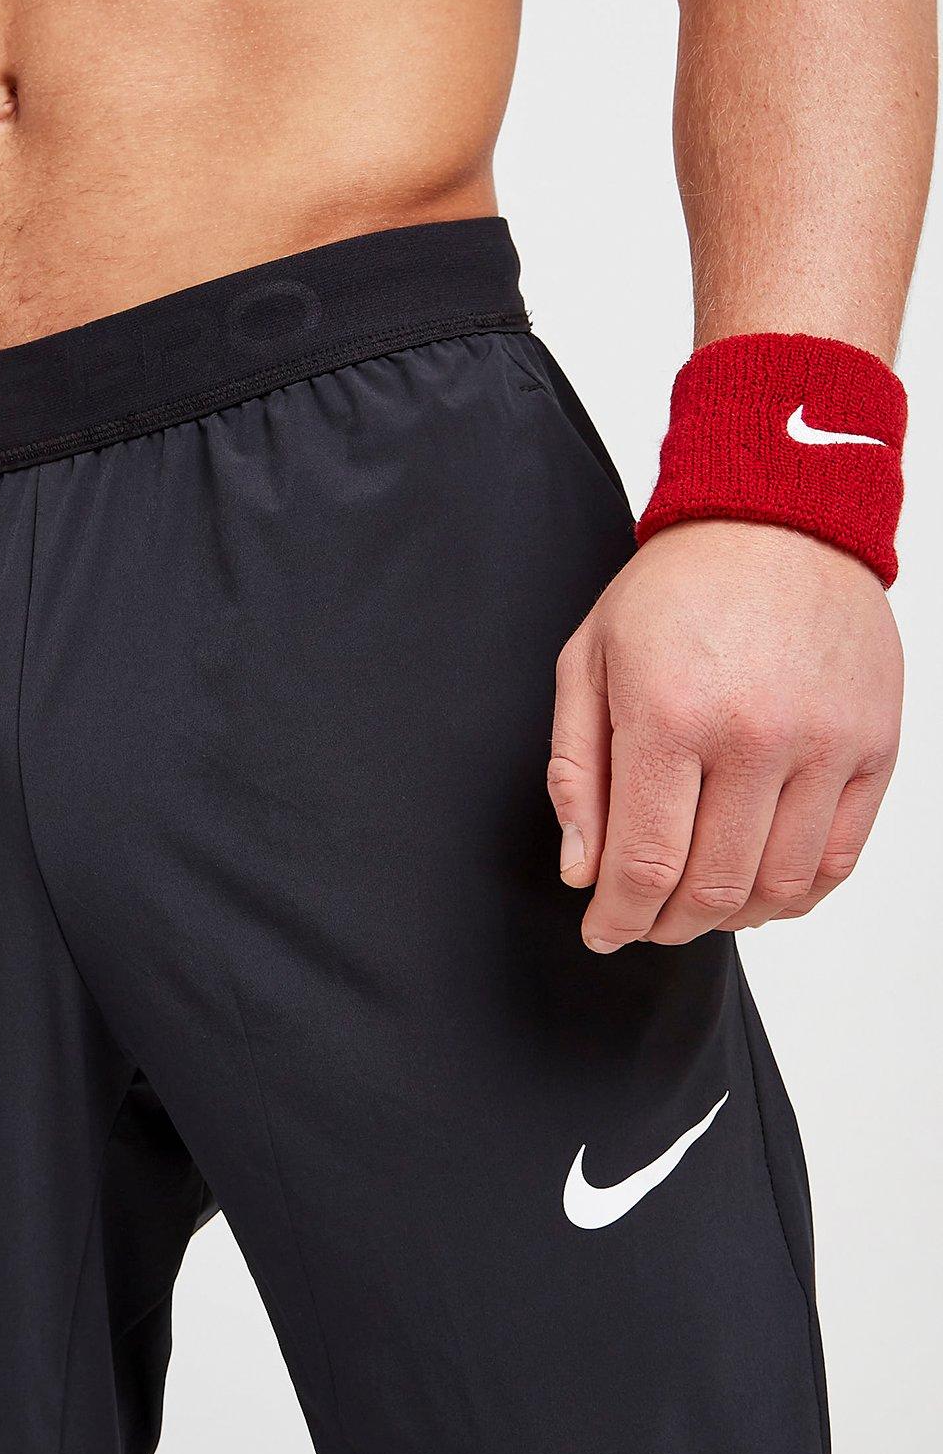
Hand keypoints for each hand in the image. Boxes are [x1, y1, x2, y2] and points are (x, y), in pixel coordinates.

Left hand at [548, 521, 901, 950]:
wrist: (777, 521)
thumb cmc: (673, 590)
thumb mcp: (588, 661)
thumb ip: (578, 772)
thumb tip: (582, 869)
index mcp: (671, 715)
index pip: (646, 863)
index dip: (619, 917)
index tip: (603, 932)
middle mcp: (755, 736)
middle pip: (712, 886)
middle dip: (666, 924)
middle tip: (644, 922)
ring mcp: (824, 744)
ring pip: (779, 885)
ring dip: (730, 917)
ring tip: (697, 907)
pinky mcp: (874, 745)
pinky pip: (839, 857)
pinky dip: (797, 894)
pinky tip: (761, 890)